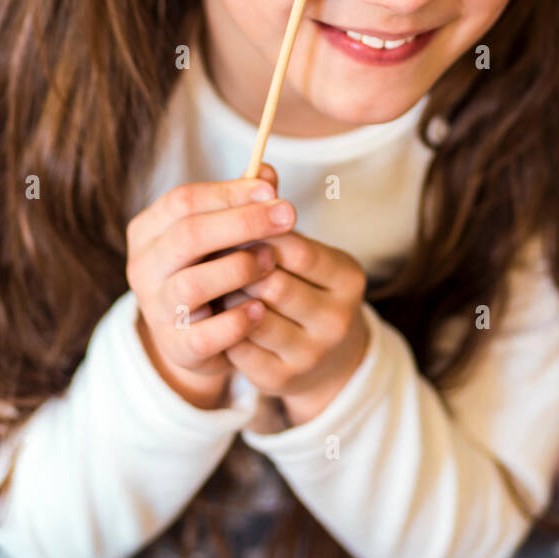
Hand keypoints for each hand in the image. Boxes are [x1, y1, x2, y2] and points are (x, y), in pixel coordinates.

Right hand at [125, 166, 296, 409]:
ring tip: (270, 261)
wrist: (198, 334)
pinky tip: (261, 310)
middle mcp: (142, 267)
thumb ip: (241, 201)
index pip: (183, 200)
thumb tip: (268, 173)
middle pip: (188, 235)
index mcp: (148, 230)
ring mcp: (155, 310)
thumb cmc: (213, 267)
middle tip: (288, 217)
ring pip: (192, 284)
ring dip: (238, 268)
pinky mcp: (175, 347)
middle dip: (242, 223)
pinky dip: (235, 322)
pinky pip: (204, 335)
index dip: (230, 192)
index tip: (273, 190)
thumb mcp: (222, 231)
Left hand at [222, 231, 369, 425]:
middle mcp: (337, 319)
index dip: (259, 234)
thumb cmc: (308, 288)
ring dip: (225, 294)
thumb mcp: (309, 253)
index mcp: (348, 279)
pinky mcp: (282, 379)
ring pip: (254, 317)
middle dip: (238, 265)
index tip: (230, 222)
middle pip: (274, 285)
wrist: (327, 358)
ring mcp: (311, 354)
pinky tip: (215, 312)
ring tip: (210, 278)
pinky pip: (241, 350)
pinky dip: (222, 327)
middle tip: (209, 250)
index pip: (298, 250)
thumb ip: (280, 221)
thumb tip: (255, 178)